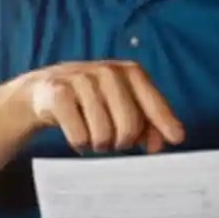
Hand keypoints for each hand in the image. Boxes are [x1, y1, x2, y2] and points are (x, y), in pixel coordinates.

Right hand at [20, 60, 183, 152]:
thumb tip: (159, 145)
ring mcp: (81, 80)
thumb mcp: (119, 106)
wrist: (42, 91)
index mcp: (127, 72)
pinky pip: (79, 135)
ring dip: (99, 144)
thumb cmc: (89, 101)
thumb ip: (144, 124)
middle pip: (129, 124)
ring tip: (93, 137)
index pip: (151, 99)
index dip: (164, 120)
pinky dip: (80, 143)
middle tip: (115, 143)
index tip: (176, 139)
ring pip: (103, 134)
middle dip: (123, 141)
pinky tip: (77, 136)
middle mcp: (106, 72)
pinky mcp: (58, 93)